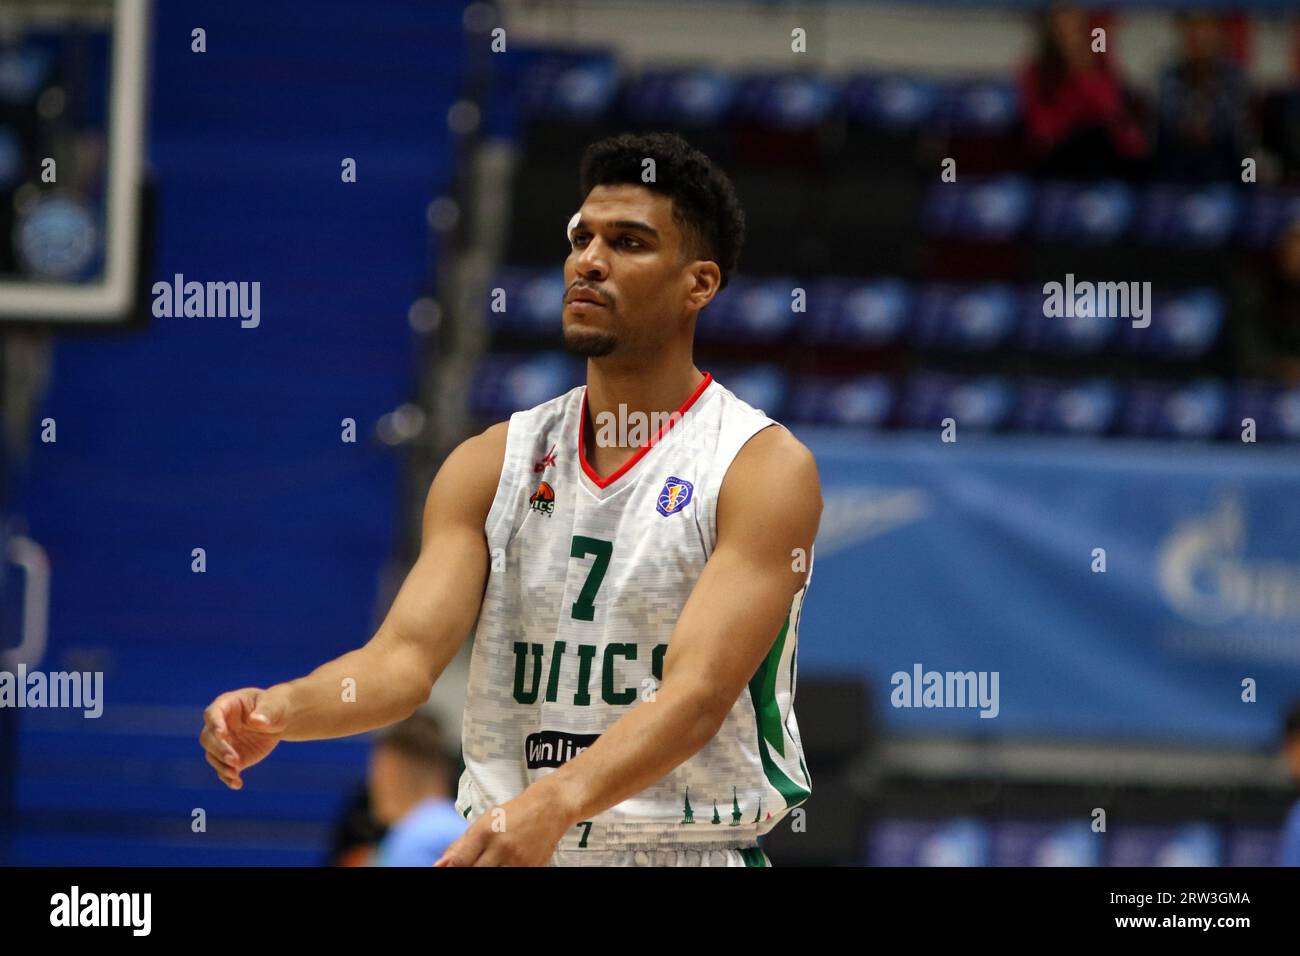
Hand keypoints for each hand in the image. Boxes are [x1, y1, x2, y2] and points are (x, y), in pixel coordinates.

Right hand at [199, 687, 288, 788]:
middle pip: (208, 738)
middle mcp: (220, 724)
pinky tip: (237, 784)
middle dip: (219, 749)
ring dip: (221, 766)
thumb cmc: (276, 706)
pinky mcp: (231, 757)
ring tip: (235, 774)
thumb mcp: (275, 705)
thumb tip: (256, 721)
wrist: (279, 720)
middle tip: (235, 759)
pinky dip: (228, 778)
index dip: (215, 724)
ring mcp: (224, 742)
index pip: (213, 714)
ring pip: (212, 755)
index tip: (222, 733)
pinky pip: (224, 769)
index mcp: (227, 705)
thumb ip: (267, 712)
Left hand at [433, 783, 574, 866]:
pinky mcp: (531, 868)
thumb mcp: (484, 822)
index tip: (448, 870)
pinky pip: (510, 877)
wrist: (549, 808)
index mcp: (484, 832)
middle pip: (474, 873)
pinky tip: (503, 864)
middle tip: (475, 863)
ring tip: (490, 862)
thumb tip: (439, 865)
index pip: (459, 862)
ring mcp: (517, 860)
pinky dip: (503, 871)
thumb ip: (460, 845)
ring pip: (492, 877)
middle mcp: (500, 847)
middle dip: (468, 872)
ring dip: (488, 871)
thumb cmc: (513, 813)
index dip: (451, 869)